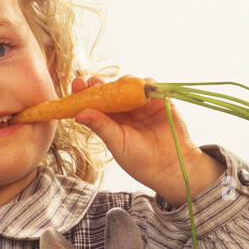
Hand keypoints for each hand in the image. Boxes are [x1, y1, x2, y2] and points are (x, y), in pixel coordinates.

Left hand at [71, 76, 223, 206]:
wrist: (171, 167)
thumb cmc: (141, 161)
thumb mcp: (117, 144)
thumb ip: (101, 126)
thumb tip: (78, 113)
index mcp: (110, 121)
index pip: (95, 103)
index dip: (85, 93)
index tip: (77, 84)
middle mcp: (124, 110)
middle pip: (110, 90)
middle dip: (101, 83)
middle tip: (92, 81)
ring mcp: (142, 104)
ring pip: (129, 84)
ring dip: (123, 82)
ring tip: (118, 87)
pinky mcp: (159, 101)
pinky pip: (151, 85)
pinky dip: (145, 83)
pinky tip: (141, 89)